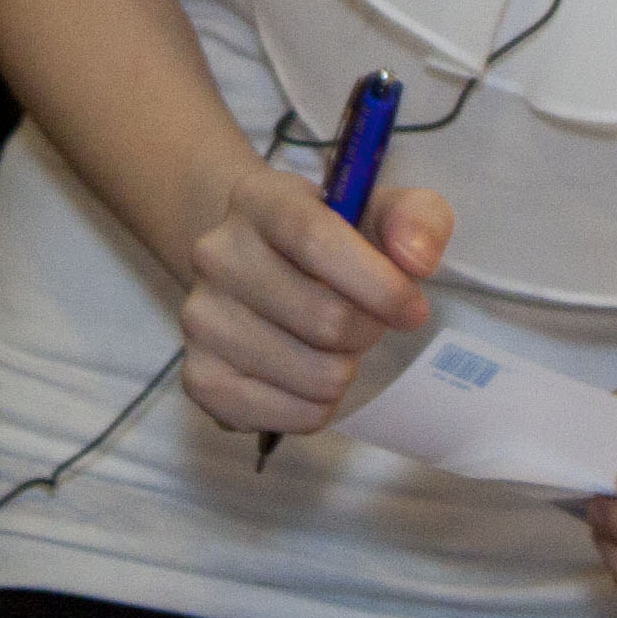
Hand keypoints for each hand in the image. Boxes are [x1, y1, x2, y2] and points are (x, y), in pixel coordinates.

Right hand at [174, 161, 449, 434]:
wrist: (259, 268)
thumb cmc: (331, 242)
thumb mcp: (379, 213)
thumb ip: (416, 219)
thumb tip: (416, 259)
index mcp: (258, 200)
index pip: (315, 240)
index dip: (378, 283)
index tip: (413, 308)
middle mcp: (215, 254)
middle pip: (326, 320)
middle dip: (368, 330)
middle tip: (365, 321)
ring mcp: (199, 319)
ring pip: (316, 377)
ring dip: (344, 369)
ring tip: (331, 345)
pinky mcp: (200, 379)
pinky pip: (293, 417)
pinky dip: (319, 407)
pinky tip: (306, 375)